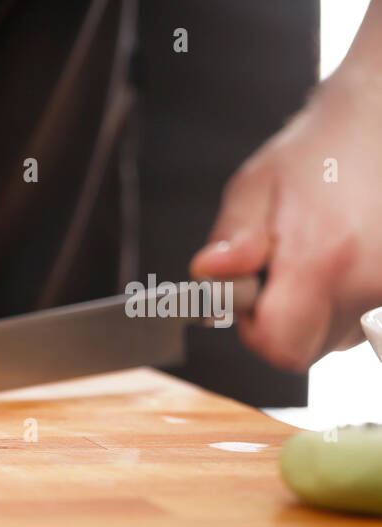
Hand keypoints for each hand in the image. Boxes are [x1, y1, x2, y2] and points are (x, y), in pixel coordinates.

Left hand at [190, 74, 381, 370]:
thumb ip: (232, 239)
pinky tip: (343, 260)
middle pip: (309, 349)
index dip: (255, 331)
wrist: (375, 126)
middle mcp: (369, 281)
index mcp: (323, 259)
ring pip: (339, 338)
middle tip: (285, 269)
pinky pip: (366, 319)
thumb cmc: (313, 157)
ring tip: (319, 256)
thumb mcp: (254, 189)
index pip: (279, 348)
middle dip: (285, 321)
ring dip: (318, 312)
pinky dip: (347, 302)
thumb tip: (211, 272)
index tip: (254, 294)